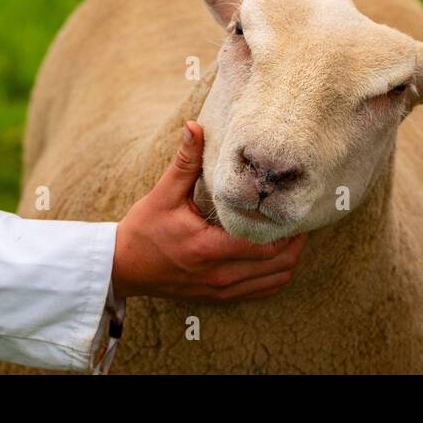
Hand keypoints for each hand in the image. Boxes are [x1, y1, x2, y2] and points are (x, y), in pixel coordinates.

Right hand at [112, 121, 306, 300]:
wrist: (123, 267)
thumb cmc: (143, 230)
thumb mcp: (163, 194)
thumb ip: (185, 161)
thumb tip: (194, 125)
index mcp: (208, 247)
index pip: (264, 243)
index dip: (286, 226)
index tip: (294, 205)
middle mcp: (219, 273)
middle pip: (278, 263)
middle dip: (295, 240)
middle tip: (300, 214)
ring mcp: (221, 289)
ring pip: (275, 279)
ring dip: (289, 257)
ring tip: (293, 232)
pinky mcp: (220, 297)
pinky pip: (262, 291)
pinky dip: (276, 274)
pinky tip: (277, 254)